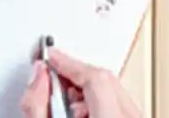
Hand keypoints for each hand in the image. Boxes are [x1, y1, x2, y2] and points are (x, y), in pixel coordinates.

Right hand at [19, 49, 141, 117]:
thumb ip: (37, 104)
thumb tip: (38, 75)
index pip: (94, 76)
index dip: (66, 61)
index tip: (49, 57)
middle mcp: (131, 117)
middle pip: (104, 78)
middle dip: (73, 76)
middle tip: (50, 79)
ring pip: (113, 89)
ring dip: (86, 92)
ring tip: (65, 107)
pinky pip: (121, 102)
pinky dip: (99, 101)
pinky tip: (82, 112)